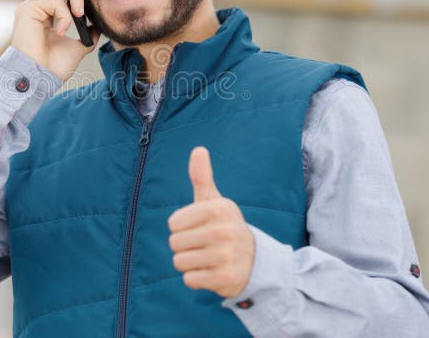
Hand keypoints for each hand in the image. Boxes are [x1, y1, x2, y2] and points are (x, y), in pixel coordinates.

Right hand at [11, 0, 99, 79]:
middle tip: (85, 0)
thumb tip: (97, 24)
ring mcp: (28, 7)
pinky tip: (62, 31)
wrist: (40, 78)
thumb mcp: (78, 46)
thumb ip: (86, 32)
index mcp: (42, 11)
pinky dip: (64, 14)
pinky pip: (53, 0)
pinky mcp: (26, 11)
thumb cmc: (53, 66)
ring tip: (78, 15)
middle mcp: (33, 6)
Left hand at [167, 146, 254, 298]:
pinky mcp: (225, 279)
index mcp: (218, 209)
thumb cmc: (224, 226)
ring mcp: (226, 256)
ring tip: (207, 258)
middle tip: (204, 245)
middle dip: (184, 247)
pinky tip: (212, 272)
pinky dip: (196, 278)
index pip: (173, 223)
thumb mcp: (214, 201)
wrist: (255, 260)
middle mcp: (224, 231)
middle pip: (174, 243)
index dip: (181, 227)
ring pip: (179, 262)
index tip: (199, 227)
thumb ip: (202, 177)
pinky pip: (189, 280)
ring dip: (189, 263)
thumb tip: (198, 149)